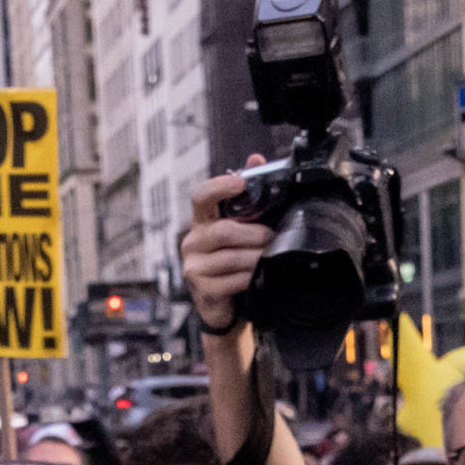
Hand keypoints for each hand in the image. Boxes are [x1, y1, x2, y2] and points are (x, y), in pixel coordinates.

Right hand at [180, 170, 268, 337]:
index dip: (219, 187)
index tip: (241, 182)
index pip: (201, 196)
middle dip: (253, 234)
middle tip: (272, 237)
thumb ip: (246, 197)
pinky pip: (232, 281)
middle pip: (223, 231)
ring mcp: (194, 267)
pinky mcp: (202, 290)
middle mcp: (192, 241)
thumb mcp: (241, 228)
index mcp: (202, 221)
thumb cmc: (234, 261)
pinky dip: (250, 279)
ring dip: (255, 258)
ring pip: (230, 258)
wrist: (227, 305)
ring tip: (268, 258)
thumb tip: (255, 159)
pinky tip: (257, 279)